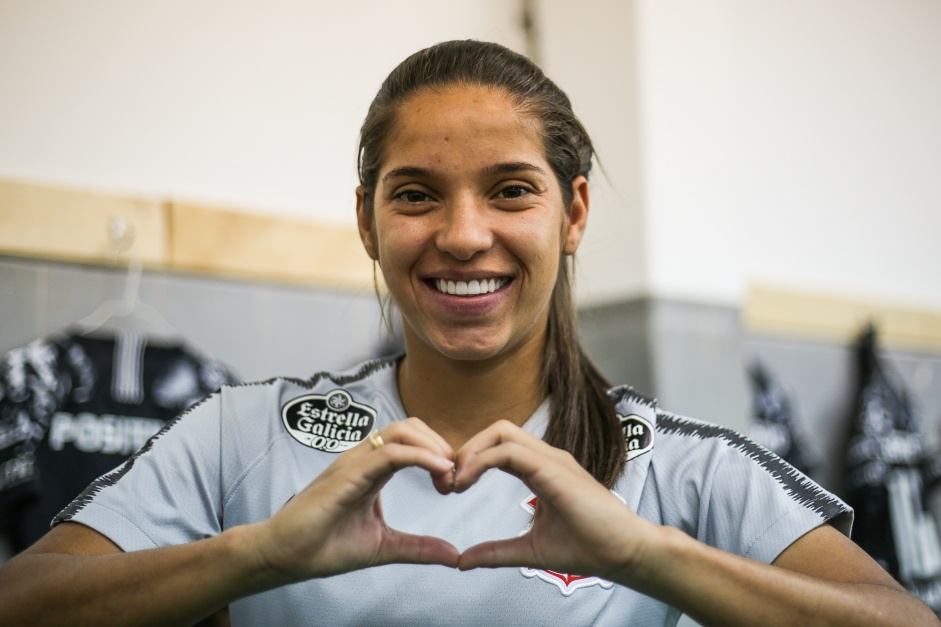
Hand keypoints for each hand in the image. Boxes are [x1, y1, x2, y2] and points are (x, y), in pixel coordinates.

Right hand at [246, 418, 459, 584]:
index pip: (412, 441)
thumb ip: (418, 547)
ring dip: (433, 447)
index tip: (453, 484)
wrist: (284, 557)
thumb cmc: (324, 547)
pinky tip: (439, 472)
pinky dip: (420, 457)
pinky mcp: (347, 474)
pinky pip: (389, 453)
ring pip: (401, 431)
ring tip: (449, 474)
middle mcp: (364, 458)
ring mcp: (354, 462)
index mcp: (372, 469)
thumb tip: (454, 556)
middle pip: (410, 427)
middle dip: (440, 445)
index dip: (439, 455)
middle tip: (455, 477)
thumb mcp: (384, 546)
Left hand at [452, 420, 656, 582]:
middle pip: (496, 430)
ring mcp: (551, 458)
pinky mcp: (554, 469)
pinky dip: (481, 461)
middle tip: (447, 482)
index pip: (498, 445)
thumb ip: (496, 552)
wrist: (625, 553)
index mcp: (540, 468)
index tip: (451, 488)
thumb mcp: (529, 549)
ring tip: (455, 482)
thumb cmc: (588, 546)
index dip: (469, 460)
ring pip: (500, 432)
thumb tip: (462, 560)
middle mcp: (545, 456)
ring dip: (470, 452)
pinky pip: (509, 451)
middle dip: (465, 449)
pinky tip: (467, 482)